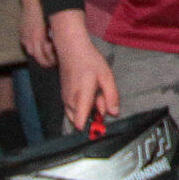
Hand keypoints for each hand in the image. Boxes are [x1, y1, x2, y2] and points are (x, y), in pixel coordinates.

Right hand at [19, 0, 52, 67]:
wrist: (33, 1)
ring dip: (38, 55)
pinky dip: (32, 47)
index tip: (56, 63)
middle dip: (45, 61)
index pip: (44, 58)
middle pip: (37, 57)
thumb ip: (55, 37)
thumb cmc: (48, 11)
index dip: (51, 62)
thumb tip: (60, 45)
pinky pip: (26, 45)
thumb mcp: (54, 25)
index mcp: (40, 38)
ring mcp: (25, 37)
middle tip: (52, 63)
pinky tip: (37, 46)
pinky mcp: (21, 34)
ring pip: (31, 52)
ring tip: (45, 55)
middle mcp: (31, 39)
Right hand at [48, 12, 119, 130]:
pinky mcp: (64, 96)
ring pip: (76, 114)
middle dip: (92, 116)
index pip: (79, 123)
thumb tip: (114, 113)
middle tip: (102, 99)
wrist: (72, 50)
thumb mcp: (107, 77)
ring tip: (96, 93)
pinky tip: (89, 91)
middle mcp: (70, 101)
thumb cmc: (90, 61)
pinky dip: (82, 104)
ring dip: (87, 109)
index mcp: (81, 97)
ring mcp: (65, 99)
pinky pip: (72, 108)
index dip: (89, 129)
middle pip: (80, 120)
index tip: (99, 127)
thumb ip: (111, 96)